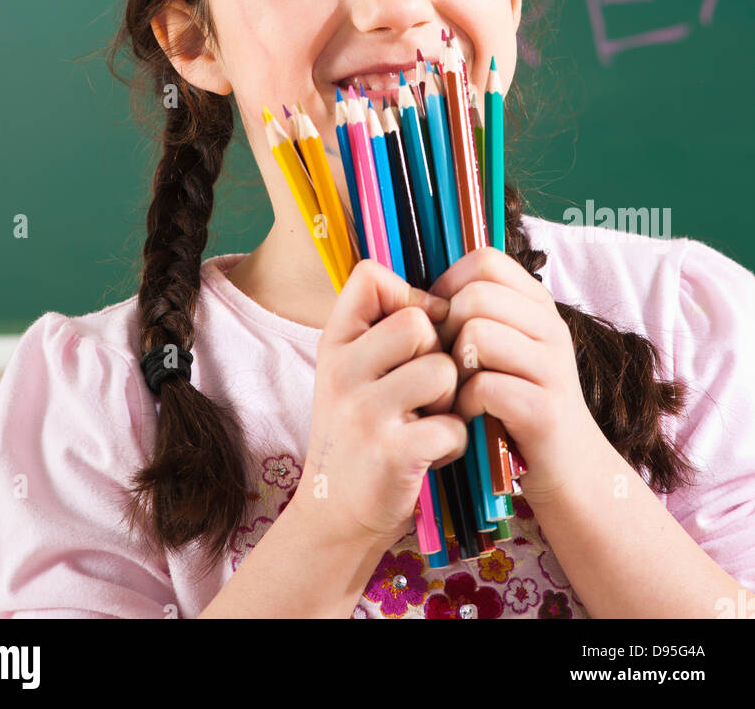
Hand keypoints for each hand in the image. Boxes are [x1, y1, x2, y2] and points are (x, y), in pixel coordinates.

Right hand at [293, 258, 467, 552]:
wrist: (335, 512)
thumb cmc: (360, 430)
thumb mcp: (351, 370)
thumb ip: (383, 329)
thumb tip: (446, 297)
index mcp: (334, 343)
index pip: (370, 277)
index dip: (409, 295)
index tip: (416, 333)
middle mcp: (341, 371)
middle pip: (419, 323)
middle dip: (437, 353)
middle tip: (425, 389)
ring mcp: (363, 412)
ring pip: (442, 371)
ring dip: (450, 400)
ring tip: (429, 419)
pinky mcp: (390, 453)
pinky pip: (451, 425)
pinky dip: (455, 441)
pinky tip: (434, 453)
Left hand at [428, 248, 603, 501]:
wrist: (569, 472)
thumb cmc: (516, 403)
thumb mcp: (505, 348)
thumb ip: (476, 314)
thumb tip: (417, 291)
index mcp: (538, 306)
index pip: (486, 261)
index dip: (450, 284)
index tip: (441, 321)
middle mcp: (551, 328)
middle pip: (476, 296)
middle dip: (446, 329)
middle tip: (443, 363)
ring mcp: (553, 368)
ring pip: (478, 334)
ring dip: (453, 367)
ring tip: (454, 389)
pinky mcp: (545, 411)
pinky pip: (484, 386)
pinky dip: (463, 404)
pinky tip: (466, 416)